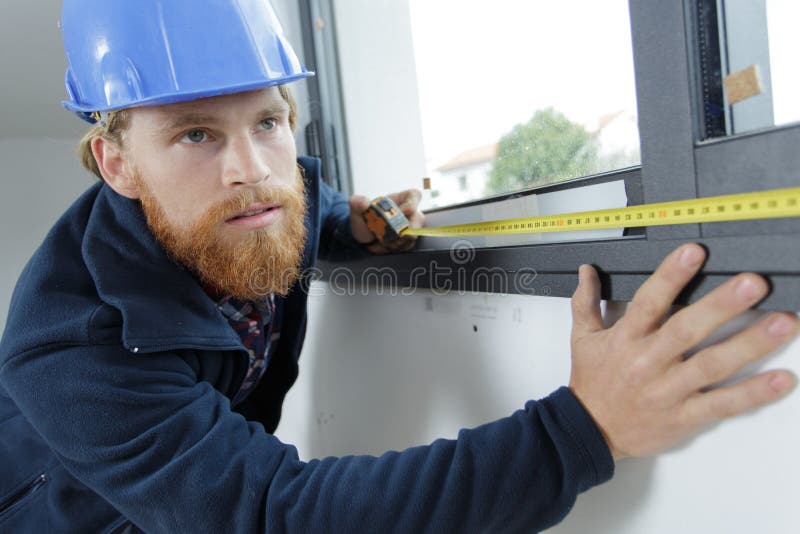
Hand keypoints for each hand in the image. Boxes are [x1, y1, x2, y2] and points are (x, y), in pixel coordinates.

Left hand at [349, 189, 424, 253]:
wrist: (362, 238)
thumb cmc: (363, 220)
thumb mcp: (357, 210)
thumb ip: (357, 203)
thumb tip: (363, 201)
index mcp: (399, 199)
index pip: (414, 195)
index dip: (412, 203)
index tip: (402, 212)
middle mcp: (407, 213)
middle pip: (419, 218)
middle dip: (405, 229)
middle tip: (392, 235)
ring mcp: (409, 227)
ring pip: (413, 235)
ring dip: (398, 241)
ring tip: (383, 241)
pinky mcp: (408, 240)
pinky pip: (408, 245)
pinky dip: (396, 248)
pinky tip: (385, 246)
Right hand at [569, 243, 797, 459]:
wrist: (590, 432)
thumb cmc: (592, 384)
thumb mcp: (582, 339)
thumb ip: (586, 302)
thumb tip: (587, 271)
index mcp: (625, 339)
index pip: (648, 302)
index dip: (671, 277)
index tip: (693, 253)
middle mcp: (648, 362)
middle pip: (687, 330)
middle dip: (721, 305)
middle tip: (752, 284)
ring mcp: (668, 390)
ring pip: (712, 365)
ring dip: (750, 344)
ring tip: (783, 324)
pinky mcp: (684, 416)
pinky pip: (722, 404)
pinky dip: (753, 393)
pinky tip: (781, 380)